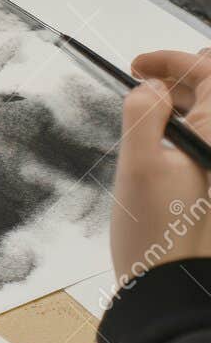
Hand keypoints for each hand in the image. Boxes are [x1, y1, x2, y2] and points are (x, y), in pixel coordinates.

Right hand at [112, 50, 210, 284]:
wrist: (169, 281)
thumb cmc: (153, 231)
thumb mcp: (138, 165)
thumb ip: (144, 115)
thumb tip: (151, 86)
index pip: (209, 74)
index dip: (174, 61)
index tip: (138, 65)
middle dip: (179, 76)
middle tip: (142, 78)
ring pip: (206, 115)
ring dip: (180, 100)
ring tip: (146, 101)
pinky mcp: (208, 180)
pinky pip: (201, 139)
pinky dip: (181, 125)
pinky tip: (157, 133)